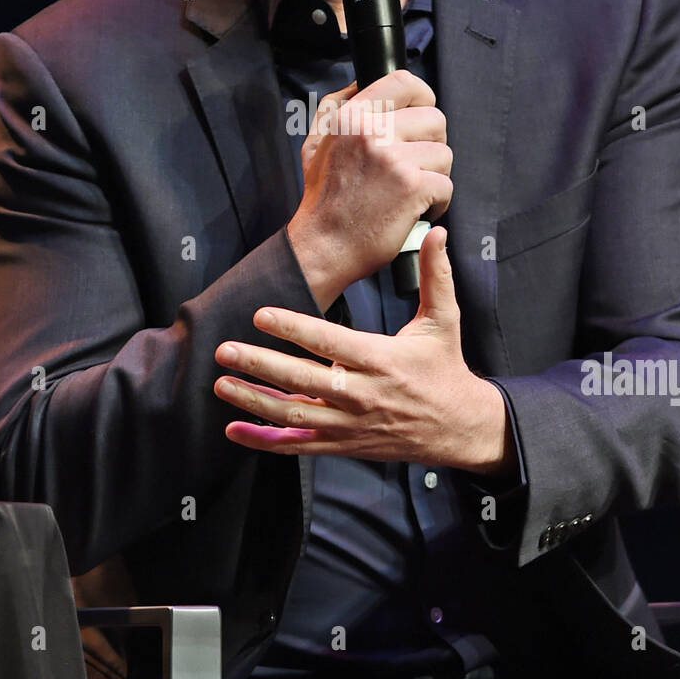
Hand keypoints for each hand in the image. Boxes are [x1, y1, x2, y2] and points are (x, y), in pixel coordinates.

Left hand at [213, 227, 514, 475]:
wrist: (458, 428)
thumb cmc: (444, 368)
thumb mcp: (445, 320)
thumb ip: (436, 275)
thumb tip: (437, 232)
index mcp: (382, 360)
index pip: (329, 342)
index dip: (293, 328)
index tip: (260, 314)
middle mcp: (362, 395)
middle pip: (302, 380)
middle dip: (259, 365)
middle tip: (225, 350)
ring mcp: (350, 424)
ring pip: (294, 415)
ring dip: (254, 401)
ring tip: (221, 384)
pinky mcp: (343, 444)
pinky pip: (297, 445)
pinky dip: (263, 440)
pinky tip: (233, 429)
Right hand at [286, 68, 453, 311]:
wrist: (324, 246)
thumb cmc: (324, 197)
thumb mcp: (317, 140)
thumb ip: (337, 106)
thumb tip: (363, 82)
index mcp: (351, 117)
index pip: (404, 82)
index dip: (423, 96)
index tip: (421, 114)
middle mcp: (372, 132)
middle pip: (434, 119)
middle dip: (430, 144)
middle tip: (413, 166)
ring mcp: (394, 159)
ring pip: (444, 153)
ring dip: (434, 175)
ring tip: (411, 190)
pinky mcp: (412, 187)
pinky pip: (447, 185)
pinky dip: (438, 202)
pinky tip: (416, 209)